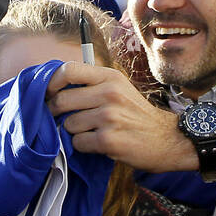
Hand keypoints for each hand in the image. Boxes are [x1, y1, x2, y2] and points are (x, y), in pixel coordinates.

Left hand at [46, 62, 195, 171]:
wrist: (168, 139)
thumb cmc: (137, 114)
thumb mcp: (119, 88)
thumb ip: (92, 84)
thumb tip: (55, 86)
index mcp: (110, 77)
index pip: (68, 70)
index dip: (51, 82)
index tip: (48, 93)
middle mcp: (109, 93)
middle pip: (62, 100)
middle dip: (56, 112)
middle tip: (61, 119)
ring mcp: (109, 116)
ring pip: (69, 124)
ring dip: (74, 132)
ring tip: (91, 132)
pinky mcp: (108, 139)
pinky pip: (78, 142)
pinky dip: (83, 146)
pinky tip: (98, 144)